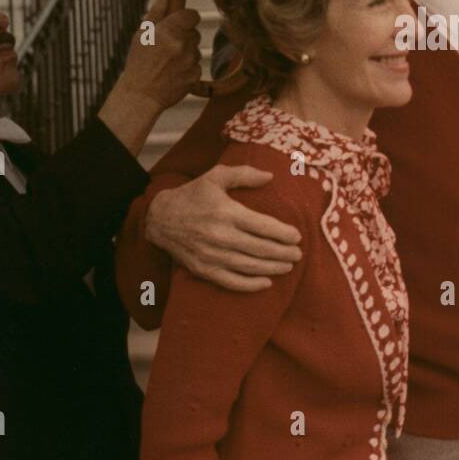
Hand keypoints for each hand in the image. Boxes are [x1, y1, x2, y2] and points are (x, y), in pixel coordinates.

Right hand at [119, 0, 201, 110]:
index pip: (192, 15)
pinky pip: (196, 65)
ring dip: (185, 53)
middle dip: (183, 36)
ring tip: (167, 62)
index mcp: (169, 30)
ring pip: (195, 49)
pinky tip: (172, 73)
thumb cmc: (139, 62)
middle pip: (194, 32)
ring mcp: (190, 61)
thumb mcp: (142, 33)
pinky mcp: (195, 75)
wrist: (141, 95)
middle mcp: (182, 44)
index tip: (179, 22)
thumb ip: (157, 10)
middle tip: (166, 46)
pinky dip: (187, 68)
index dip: (186, 17)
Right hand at [146, 165, 302, 290]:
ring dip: (272, 268)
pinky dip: (250, 285)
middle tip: (298, 255)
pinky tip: (266, 283)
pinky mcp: (203, 269)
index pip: (263, 226)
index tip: (297, 236)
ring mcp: (212, 255)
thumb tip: (270, 176)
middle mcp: (221, 236)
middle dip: (283, 253)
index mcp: (226, 212)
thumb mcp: (216, 177)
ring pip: (249, 266)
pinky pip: (231, 281)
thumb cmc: (192, 195)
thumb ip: (244, 174)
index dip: (283, 233)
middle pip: (260, 249)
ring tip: (288, 267)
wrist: (159, 218)